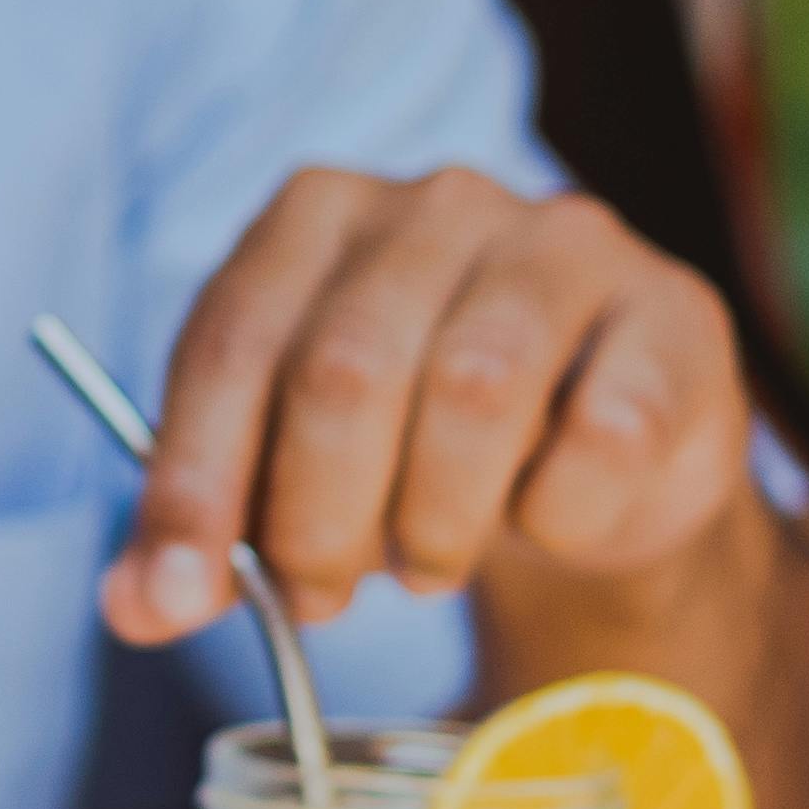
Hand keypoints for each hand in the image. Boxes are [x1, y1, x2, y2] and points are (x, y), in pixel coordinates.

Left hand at [105, 169, 756, 642]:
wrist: (599, 459)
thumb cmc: (415, 448)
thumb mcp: (291, 477)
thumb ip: (206, 531)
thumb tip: (137, 606)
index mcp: (314, 214)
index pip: (230, 344)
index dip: (197, 483)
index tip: (181, 597)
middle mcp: (436, 202)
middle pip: (346, 369)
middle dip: (317, 518)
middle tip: (318, 602)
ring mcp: (564, 243)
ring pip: (473, 390)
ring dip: (435, 520)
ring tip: (427, 565)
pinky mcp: (671, 313)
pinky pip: (602, 432)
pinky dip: (557, 513)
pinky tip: (545, 521)